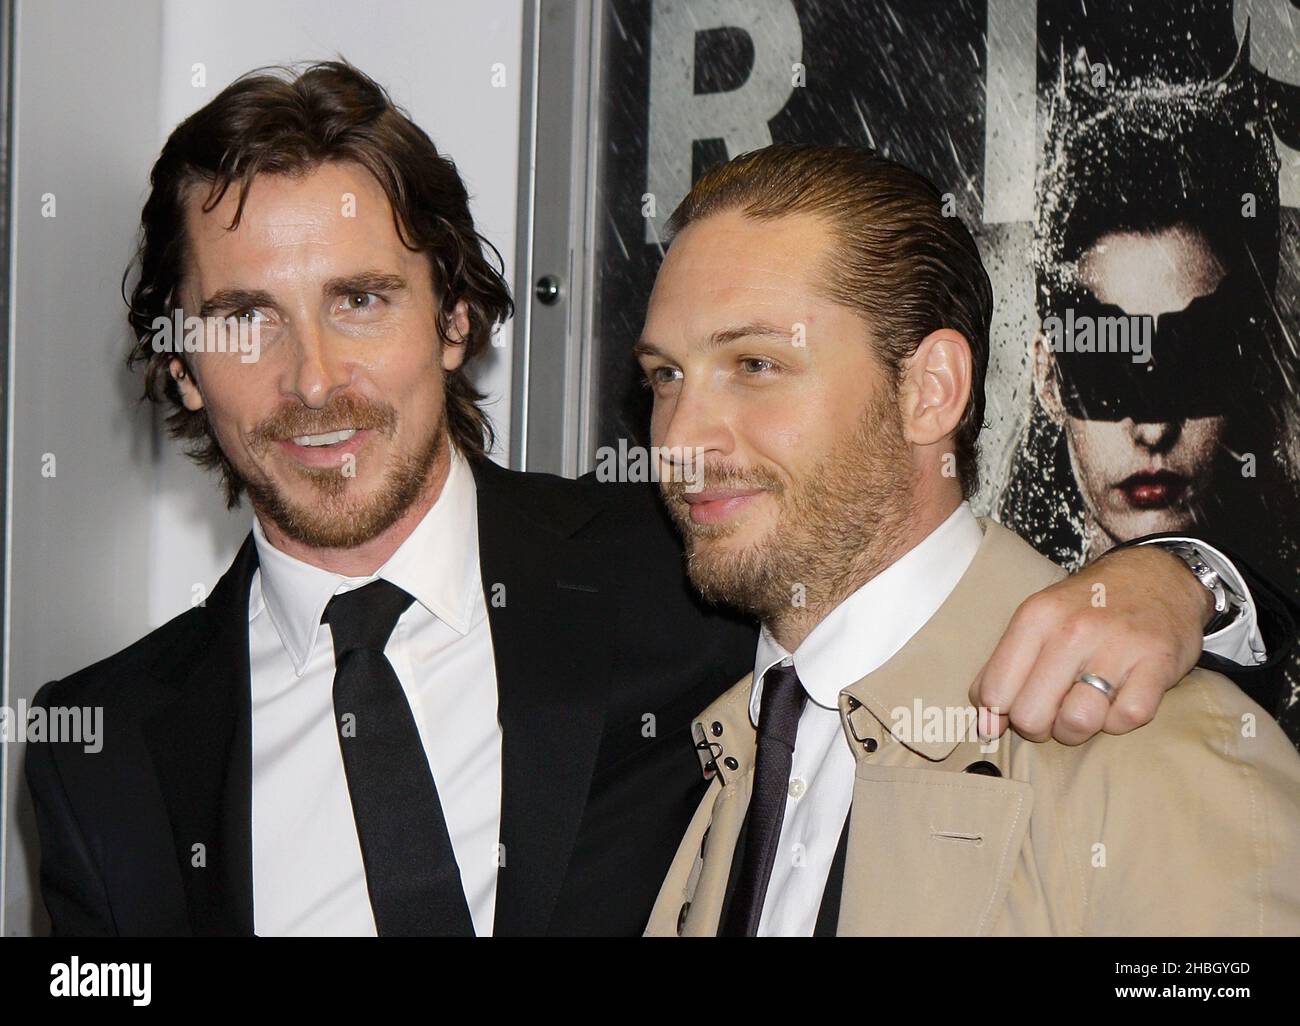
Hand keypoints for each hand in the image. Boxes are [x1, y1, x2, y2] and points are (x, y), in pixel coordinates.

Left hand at [969, 543, 1213, 744]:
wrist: (1158, 577)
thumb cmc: (1088, 608)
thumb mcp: (1038, 619)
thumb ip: (1004, 668)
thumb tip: (985, 725)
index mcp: (1035, 617)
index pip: (994, 692)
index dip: (1000, 714)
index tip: (1015, 711)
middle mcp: (1072, 630)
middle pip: (1031, 716)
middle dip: (1040, 726)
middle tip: (1054, 711)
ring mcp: (1117, 647)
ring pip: (1077, 722)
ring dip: (1078, 728)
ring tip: (1084, 707)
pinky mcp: (1157, 665)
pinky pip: (1125, 720)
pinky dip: (1119, 720)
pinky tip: (1118, 699)